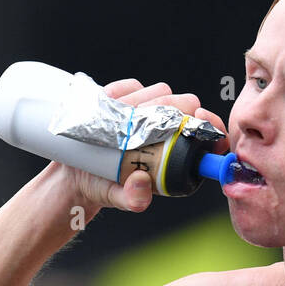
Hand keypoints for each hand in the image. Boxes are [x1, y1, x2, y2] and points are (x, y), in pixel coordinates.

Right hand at [55, 78, 228, 213]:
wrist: (74, 174)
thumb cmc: (102, 187)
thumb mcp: (118, 198)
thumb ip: (133, 199)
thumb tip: (141, 183)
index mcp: (177, 154)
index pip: (209, 133)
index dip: (211, 123)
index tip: (199, 117)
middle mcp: (166, 129)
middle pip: (186, 103)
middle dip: (174, 107)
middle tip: (151, 122)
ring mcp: (146, 111)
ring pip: (162, 91)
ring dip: (146, 101)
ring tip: (124, 120)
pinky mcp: (125, 99)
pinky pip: (132, 85)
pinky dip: (123, 92)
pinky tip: (110, 106)